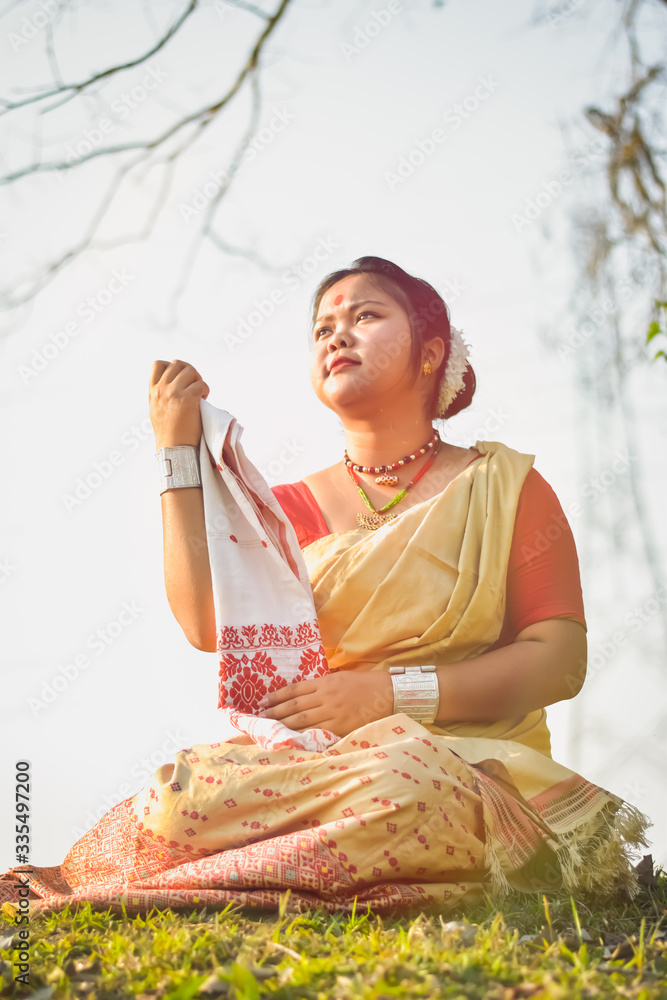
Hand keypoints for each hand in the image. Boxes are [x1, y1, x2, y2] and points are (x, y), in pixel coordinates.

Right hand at [149, 359, 209, 449]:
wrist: (173, 448)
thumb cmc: (168, 433)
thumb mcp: (156, 409)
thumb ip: (161, 394)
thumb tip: (174, 384)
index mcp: (152, 391)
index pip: (157, 364)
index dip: (171, 367)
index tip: (180, 379)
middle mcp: (161, 389)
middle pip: (177, 364)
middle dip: (189, 372)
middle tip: (194, 386)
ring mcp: (173, 393)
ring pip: (190, 371)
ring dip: (198, 380)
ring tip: (198, 394)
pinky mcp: (187, 399)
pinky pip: (201, 384)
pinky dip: (205, 390)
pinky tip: (203, 400)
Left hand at [257, 670, 394, 737]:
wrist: (388, 693)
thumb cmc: (366, 683)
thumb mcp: (342, 676)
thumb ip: (323, 684)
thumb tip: (304, 691)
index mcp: (325, 682)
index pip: (294, 689)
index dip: (277, 696)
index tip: (263, 701)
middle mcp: (326, 697)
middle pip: (294, 706)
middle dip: (275, 712)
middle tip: (260, 718)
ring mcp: (333, 713)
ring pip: (303, 720)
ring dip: (284, 725)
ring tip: (271, 729)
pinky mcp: (341, 727)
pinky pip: (318, 732)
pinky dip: (304, 736)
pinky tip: (293, 739)